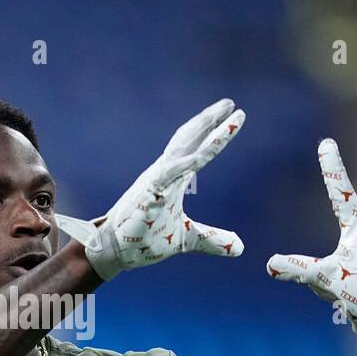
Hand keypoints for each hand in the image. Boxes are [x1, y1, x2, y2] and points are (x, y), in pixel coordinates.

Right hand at [55, 98, 245, 280]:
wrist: (117, 252)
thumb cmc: (147, 239)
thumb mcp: (188, 238)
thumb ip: (213, 238)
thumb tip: (239, 247)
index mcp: (174, 178)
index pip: (197, 148)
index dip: (215, 132)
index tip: (235, 114)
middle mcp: (165, 173)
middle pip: (189, 139)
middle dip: (209, 120)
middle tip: (230, 103)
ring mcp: (156, 182)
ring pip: (181, 150)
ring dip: (200, 132)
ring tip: (218, 115)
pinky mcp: (147, 196)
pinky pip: (166, 177)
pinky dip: (182, 165)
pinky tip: (199, 156)